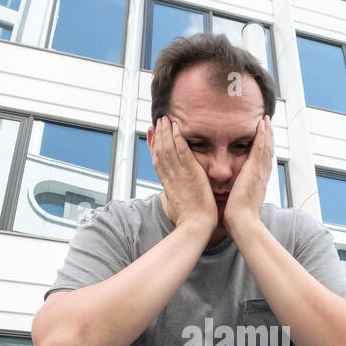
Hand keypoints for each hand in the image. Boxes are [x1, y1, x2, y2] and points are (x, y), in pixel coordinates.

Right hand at [150, 116, 217, 236]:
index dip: (152, 145)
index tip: (151, 134)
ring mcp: (179, 174)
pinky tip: (177, 127)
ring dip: (166, 131)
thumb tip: (166, 197)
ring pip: (168, 148)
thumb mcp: (172, 208)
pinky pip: (182, 152)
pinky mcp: (191, 173)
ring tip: (166, 118)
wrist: (195, 227)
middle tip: (158, 120)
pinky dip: (178, 138)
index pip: (157, 160)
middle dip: (158, 134)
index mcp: (166, 184)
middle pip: (160, 150)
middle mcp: (170, 177)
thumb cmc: (187, 221)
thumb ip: (169, 198)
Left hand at [222, 116, 273, 234]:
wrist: (243, 223)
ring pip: (266, 146)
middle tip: (267, 124)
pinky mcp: (256, 169)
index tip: (262, 141)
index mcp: (256, 184)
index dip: (263, 151)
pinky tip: (262, 123)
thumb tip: (223, 198)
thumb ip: (232, 197)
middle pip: (267, 152)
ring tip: (265, 119)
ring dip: (266, 132)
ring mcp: (260, 171)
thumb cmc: (237, 219)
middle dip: (267, 138)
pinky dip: (263, 134)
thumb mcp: (235, 204)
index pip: (261, 163)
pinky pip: (261, 147)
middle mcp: (261, 176)